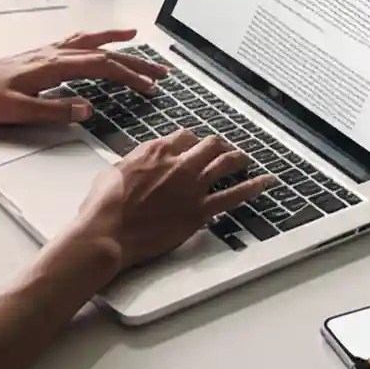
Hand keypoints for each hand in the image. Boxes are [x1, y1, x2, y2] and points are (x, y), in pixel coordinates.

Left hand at [0, 29, 167, 124]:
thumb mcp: (19, 112)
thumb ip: (55, 111)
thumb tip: (88, 109)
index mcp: (51, 67)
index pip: (102, 66)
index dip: (129, 76)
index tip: (150, 87)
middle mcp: (52, 54)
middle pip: (102, 51)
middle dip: (134, 60)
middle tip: (159, 70)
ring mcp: (45, 52)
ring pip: (88, 40)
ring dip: (115, 40)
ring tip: (135, 37)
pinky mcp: (37, 55)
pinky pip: (73, 41)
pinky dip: (92, 38)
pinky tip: (94, 41)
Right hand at [76, 130, 274, 270]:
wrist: (108, 232)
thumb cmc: (104, 205)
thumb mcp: (114, 170)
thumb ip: (135, 162)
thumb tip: (139, 163)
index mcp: (156, 150)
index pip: (184, 136)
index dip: (191, 141)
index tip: (193, 146)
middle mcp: (179, 163)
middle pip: (209, 145)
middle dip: (218, 146)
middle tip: (223, 150)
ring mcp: (192, 186)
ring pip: (225, 163)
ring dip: (238, 159)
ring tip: (245, 159)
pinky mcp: (200, 211)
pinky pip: (234, 195)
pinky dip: (253, 187)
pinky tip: (265, 182)